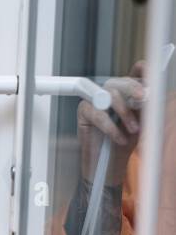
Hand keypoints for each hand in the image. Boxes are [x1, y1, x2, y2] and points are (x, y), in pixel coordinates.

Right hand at [77, 60, 145, 185]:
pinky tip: (118, 137)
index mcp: (127, 92)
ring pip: (110, 94)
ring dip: (124, 112)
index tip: (150, 77)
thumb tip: (149, 93)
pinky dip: (110, 127)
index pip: (135, 74)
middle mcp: (111, 93)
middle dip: (133, 89)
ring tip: (132, 129)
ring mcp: (96, 100)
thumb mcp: (142, 121)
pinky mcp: (84, 111)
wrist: (111, 163)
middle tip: (143, 98)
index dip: (141, 72)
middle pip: (121, 82)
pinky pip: (97, 113)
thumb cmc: (126, 142)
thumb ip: (145, 105)